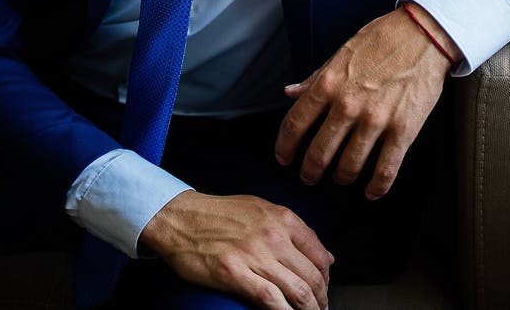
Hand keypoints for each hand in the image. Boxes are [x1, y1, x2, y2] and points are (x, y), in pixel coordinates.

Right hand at [139, 190, 333, 309]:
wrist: (183, 217)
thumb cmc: (220, 213)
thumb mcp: (262, 209)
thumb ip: (295, 230)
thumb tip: (326, 256)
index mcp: (281, 218)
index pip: (319, 254)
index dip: (326, 278)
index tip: (324, 288)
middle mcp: (272, 235)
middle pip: (311, 276)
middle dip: (321, 299)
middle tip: (320, 308)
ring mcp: (254, 255)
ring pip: (297, 291)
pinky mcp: (235, 274)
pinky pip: (270, 300)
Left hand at [275, 4, 460, 199]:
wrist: (422, 35)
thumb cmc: (379, 40)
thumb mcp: (341, 54)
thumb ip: (315, 78)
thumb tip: (290, 93)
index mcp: (328, 84)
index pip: (295, 124)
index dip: (284, 148)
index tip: (284, 158)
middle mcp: (347, 105)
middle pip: (318, 153)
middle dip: (310, 171)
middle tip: (309, 177)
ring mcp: (375, 120)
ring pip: (349, 166)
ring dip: (340, 178)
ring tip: (339, 178)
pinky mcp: (403, 130)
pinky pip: (385, 170)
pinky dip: (376, 187)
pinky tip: (371, 192)